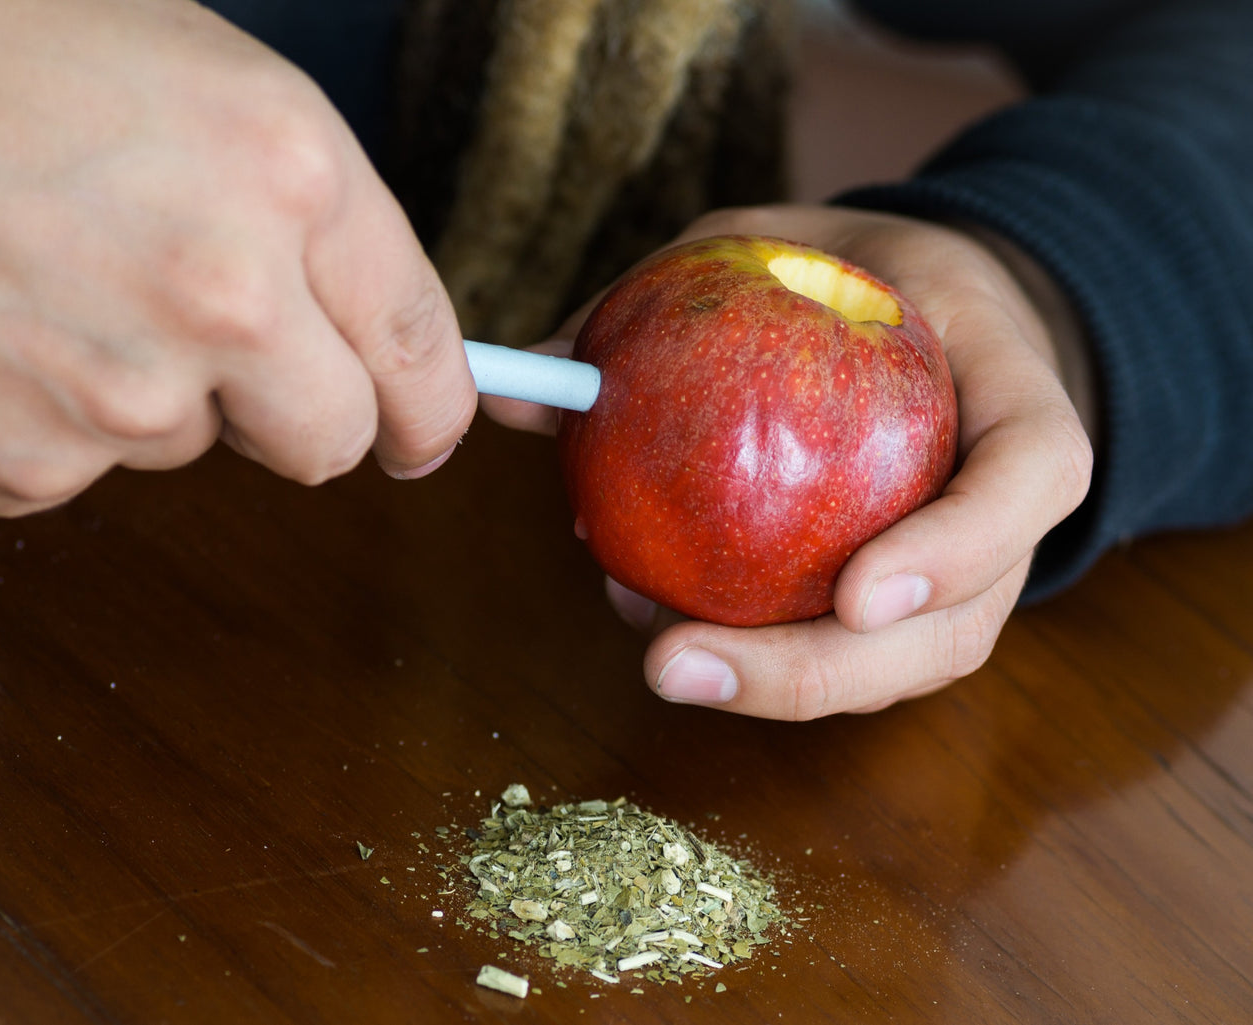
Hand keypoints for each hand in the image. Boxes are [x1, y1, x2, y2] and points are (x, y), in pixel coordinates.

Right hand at [0, 0, 474, 515]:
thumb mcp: (188, 76)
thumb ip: (303, 212)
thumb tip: (370, 336)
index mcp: (285, 174)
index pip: (417, 348)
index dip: (429, 404)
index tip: (422, 428)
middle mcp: (224, 296)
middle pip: (329, 441)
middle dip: (295, 411)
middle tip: (220, 347)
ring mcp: (118, 396)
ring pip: (189, 447)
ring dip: (148, 392)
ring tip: (46, 283)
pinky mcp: (19, 466)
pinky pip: (78, 470)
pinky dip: (44, 419)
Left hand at [486, 205, 1093, 717]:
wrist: (941, 312)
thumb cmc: (860, 271)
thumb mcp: (774, 243)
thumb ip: (668, 294)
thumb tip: (524, 386)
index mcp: (1012, 389)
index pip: (1033, 474)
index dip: (963, 546)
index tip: (857, 595)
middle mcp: (1004, 508)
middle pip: (950, 630)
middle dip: (815, 672)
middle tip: (674, 663)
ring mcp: (964, 571)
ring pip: (893, 671)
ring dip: (769, 684)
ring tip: (653, 652)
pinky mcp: (906, 601)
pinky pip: (842, 649)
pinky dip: (757, 654)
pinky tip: (660, 619)